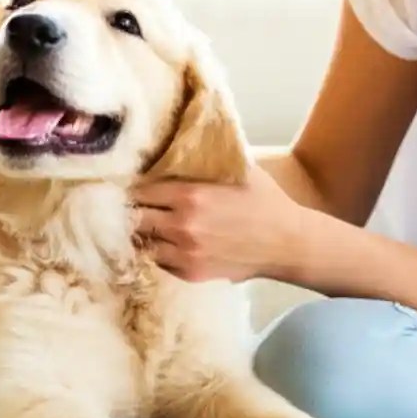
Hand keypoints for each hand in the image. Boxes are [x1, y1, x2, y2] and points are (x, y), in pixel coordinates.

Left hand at [131, 164, 307, 282]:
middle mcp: (182, 226)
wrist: (287, 243)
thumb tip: (182, 143)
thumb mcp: (240, 170)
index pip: (140, 191)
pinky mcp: (191, 274)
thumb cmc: (266, 202)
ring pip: (141, 244)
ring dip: (141, 234)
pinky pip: (159, 262)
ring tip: (144, 226)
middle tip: (129, 207)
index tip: (129, 185)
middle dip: (129, 212)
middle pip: (134, 219)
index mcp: (190, 196)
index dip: (132, 187)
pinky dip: (157, 251)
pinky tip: (163, 243)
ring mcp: (185, 254)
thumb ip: (208, 160)